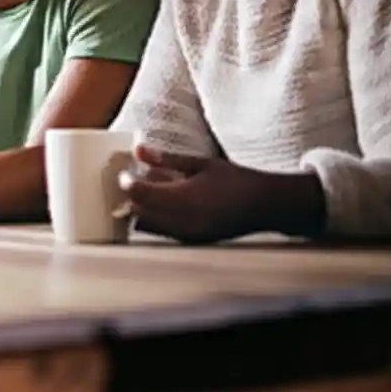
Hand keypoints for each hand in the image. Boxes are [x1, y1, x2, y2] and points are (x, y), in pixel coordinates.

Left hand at [120, 145, 290, 243]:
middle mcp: (181, 220)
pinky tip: (164, 206)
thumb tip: (138, 149)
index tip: (124, 174)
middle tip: (131, 184)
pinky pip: (164, 233)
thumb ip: (167, 159)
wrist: (266, 206)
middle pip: (139, 213)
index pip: (140, 194)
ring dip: (142, 211)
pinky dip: (157, 220)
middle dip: (131, 199)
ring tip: (148, 194)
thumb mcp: (200, 164)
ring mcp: (186, 234)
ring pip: (149, 226)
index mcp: (183, 198)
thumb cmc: (234, 180)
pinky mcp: (192, 241)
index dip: (127, 183)